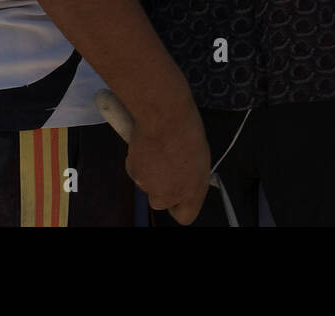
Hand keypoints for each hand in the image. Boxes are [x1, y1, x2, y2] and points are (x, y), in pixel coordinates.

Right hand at [125, 97, 211, 224]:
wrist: (164, 118)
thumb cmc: (187, 131)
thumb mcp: (201, 156)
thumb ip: (192, 174)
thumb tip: (187, 175)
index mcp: (192, 192)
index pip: (185, 216)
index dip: (180, 206)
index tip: (179, 195)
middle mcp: (169, 195)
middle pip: (161, 201)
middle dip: (162, 187)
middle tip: (166, 165)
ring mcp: (149, 186)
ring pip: (147, 184)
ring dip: (151, 171)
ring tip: (159, 148)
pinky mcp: (133, 174)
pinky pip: (136, 171)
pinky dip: (139, 160)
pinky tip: (147, 144)